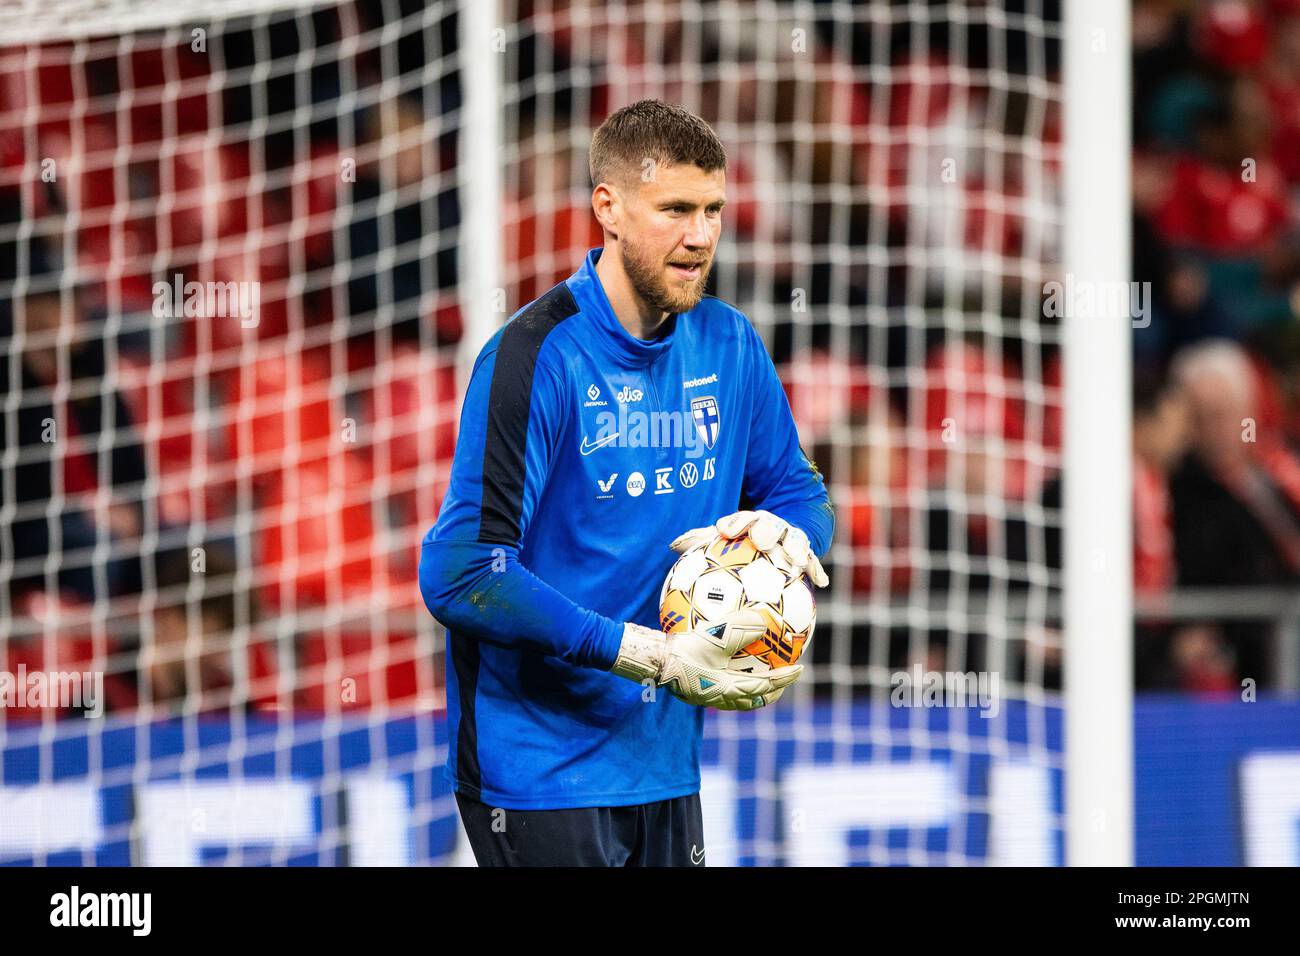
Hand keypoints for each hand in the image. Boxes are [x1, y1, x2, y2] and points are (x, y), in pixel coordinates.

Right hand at [610, 609, 799, 710]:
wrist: (654, 661)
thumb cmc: (684, 650)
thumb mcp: (715, 637)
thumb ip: (741, 629)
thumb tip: (764, 622)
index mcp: (729, 689)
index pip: (765, 686)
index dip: (785, 678)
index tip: (800, 669)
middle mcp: (720, 698)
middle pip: (754, 700)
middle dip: (771, 691)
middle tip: (784, 680)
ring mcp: (707, 697)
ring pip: (738, 699)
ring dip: (754, 690)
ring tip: (761, 678)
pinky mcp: (695, 691)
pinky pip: (723, 691)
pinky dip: (734, 683)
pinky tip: (726, 668)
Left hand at [670, 510, 828, 586]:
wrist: (779, 532)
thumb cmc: (743, 538)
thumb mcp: (725, 537)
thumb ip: (702, 541)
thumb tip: (672, 546)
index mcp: (750, 521)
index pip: (742, 519)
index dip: (735, 523)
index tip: (725, 530)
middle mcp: (772, 526)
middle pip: (770, 525)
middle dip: (766, 530)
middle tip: (762, 541)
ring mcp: (790, 537)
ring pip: (794, 540)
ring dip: (796, 549)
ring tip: (796, 561)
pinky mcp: (806, 551)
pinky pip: (813, 560)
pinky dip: (816, 569)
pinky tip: (820, 582)